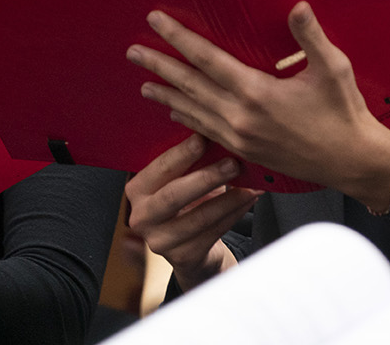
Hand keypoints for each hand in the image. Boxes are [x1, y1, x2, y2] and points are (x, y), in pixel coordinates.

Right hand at [124, 133, 259, 290]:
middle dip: (207, 177)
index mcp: (138, 189)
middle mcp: (142, 217)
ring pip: (199, 218)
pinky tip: (250, 199)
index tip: (204, 138)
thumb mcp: (184, 177)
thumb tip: (216, 132)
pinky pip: (213, 233)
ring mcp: (159, 241)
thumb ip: (192, 159)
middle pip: (173, 196)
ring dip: (230, 199)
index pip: (159, 169)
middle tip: (233, 164)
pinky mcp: (182, 257)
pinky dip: (236, 214)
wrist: (192, 245)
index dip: (182, 154)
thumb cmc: (190, 200)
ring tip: (251, 185)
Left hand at [127, 1, 389, 191]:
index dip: (179, 38)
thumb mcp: (334, 68)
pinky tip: (175, 114)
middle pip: (190, 86)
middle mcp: (240, 116)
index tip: (157, 22)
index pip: (207, 59)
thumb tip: (297, 6)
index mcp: (257, 92)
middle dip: (160, 66)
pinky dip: (186, 119)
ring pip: (193, 111)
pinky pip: (205, 131)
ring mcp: (239, 137)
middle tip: (133, 51)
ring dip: (166, 95)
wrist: (350, 160)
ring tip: (144, 85)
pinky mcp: (244, 151)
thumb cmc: (344, 112)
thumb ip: (311, 37)